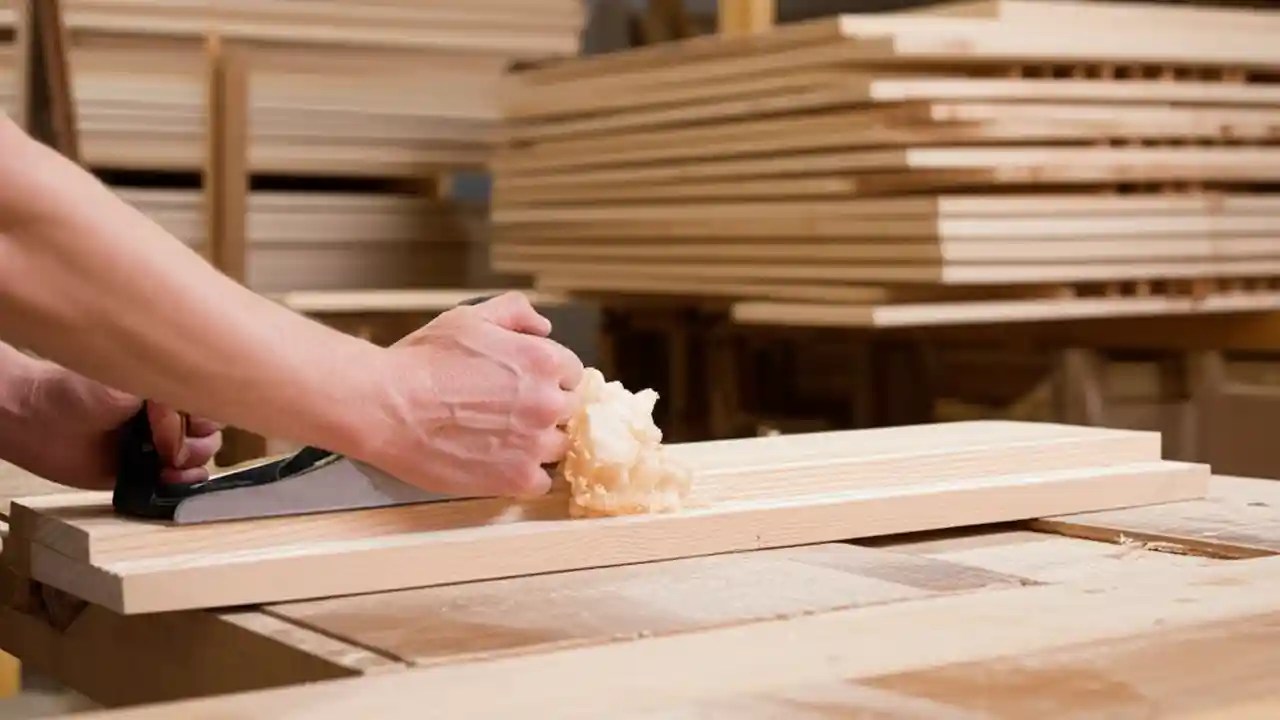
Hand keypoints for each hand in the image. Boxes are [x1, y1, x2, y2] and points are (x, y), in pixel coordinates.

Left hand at [22, 365, 223, 489]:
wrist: (36, 421)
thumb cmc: (76, 390)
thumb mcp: (128, 384)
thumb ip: (166, 402)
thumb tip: (182, 437)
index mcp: (169, 388)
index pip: (211, 401)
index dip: (205, 414)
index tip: (186, 421)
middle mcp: (171, 416)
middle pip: (213, 432)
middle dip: (199, 441)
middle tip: (168, 446)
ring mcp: (161, 446)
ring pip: (202, 458)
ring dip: (191, 463)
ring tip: (163, 463)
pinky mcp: (148, 474)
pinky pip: (182, 483)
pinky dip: (183, 485)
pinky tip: (167, 479)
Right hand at [365, 292, 584, 497]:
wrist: (386, 406)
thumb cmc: (422, 360)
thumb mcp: (470, 318)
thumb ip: (515, 312)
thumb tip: (544, 327)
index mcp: (543, 361)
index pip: (572, 374)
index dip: (550, 379)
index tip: (528, 387)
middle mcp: (547, 403)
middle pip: (569, 412)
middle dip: (546, 410)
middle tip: (512, 413)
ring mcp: (534, 444)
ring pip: (558, 447)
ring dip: (538, 444)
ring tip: (504, 440)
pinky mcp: (516, 479)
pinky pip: (542, 482)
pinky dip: (526, 475)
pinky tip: (501, 463)